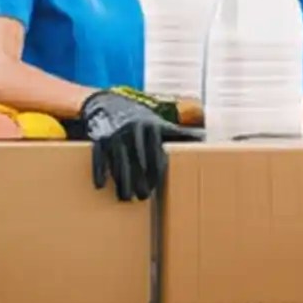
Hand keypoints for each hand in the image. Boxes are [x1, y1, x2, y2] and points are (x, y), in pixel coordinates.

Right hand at [81, 88, 203, 201]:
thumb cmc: (141, 120)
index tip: (156, 188)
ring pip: (118, 160)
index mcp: (151, 126)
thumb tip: (204, 137)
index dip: (156, 172)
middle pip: (137, 160)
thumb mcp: (159, 123)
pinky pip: (98, 155)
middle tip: (142, 197)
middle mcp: (133, 128)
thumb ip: (179, 133)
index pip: (156, 153)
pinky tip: (100, 185)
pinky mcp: (99, 136)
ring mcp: (115, 132)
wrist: (108, 103)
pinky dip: (99, 170)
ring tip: (125, 198)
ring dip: (121, 181)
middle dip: (139, 180)